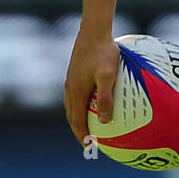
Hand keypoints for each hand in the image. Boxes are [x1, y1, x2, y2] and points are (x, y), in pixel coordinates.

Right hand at [64, 28, 121, 144]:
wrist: (94, 30)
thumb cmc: (104, 52)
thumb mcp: (108, 75)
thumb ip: (105, 98)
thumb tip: (104, 121)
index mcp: (76, 92)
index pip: (76, 120)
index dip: (81, 135)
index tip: (88, 147)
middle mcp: (70, 87)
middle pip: (72, 115)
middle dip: (79, 130)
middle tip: (89, 142)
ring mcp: (72, 79)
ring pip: (73, 105)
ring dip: (79, 118)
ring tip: (90, 127)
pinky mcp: (76, 72)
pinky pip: (78, 94)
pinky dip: (82, 105)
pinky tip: (95, 103)